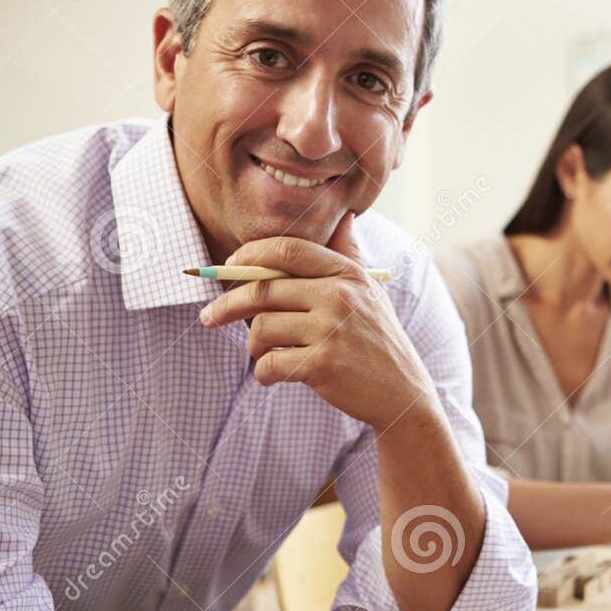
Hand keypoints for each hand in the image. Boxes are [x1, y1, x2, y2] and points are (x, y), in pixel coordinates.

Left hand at [197, 214, 434, 431]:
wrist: (402, 393)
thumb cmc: (379, 340)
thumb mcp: (371, 293)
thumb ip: (350, 256)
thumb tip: (346, 217)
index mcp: (347, 274)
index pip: (287, 251)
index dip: (250, 255)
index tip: (229, 266)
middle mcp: (339, 296)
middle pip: (263, 291)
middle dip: (228, 305)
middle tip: (209, 317)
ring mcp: (331, 331)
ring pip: (262, 329)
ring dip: (253, 346)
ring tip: (262, 354)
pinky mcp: (323, 365)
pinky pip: (270, 364)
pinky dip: (263, 373)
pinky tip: (271, 376)